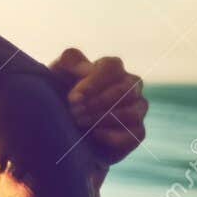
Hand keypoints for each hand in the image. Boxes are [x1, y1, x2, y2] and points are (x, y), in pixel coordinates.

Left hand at [49, 48, 147, 164]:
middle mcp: (130, 85)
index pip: (113, 67)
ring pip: (132, 113)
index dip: (93, 83)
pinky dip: (113, 136)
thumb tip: (88, 68)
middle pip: (126, 90)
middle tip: (74, 112)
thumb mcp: (58, 72)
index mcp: (113, 68)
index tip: (74, 98)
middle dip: (97, 103)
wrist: (60, 123)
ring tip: (80, 122)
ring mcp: (137, 109)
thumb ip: (71, 60)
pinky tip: (95, 134)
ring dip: (103, 119)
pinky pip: (135, 134)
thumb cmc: (60, 91)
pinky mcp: (136, 132)